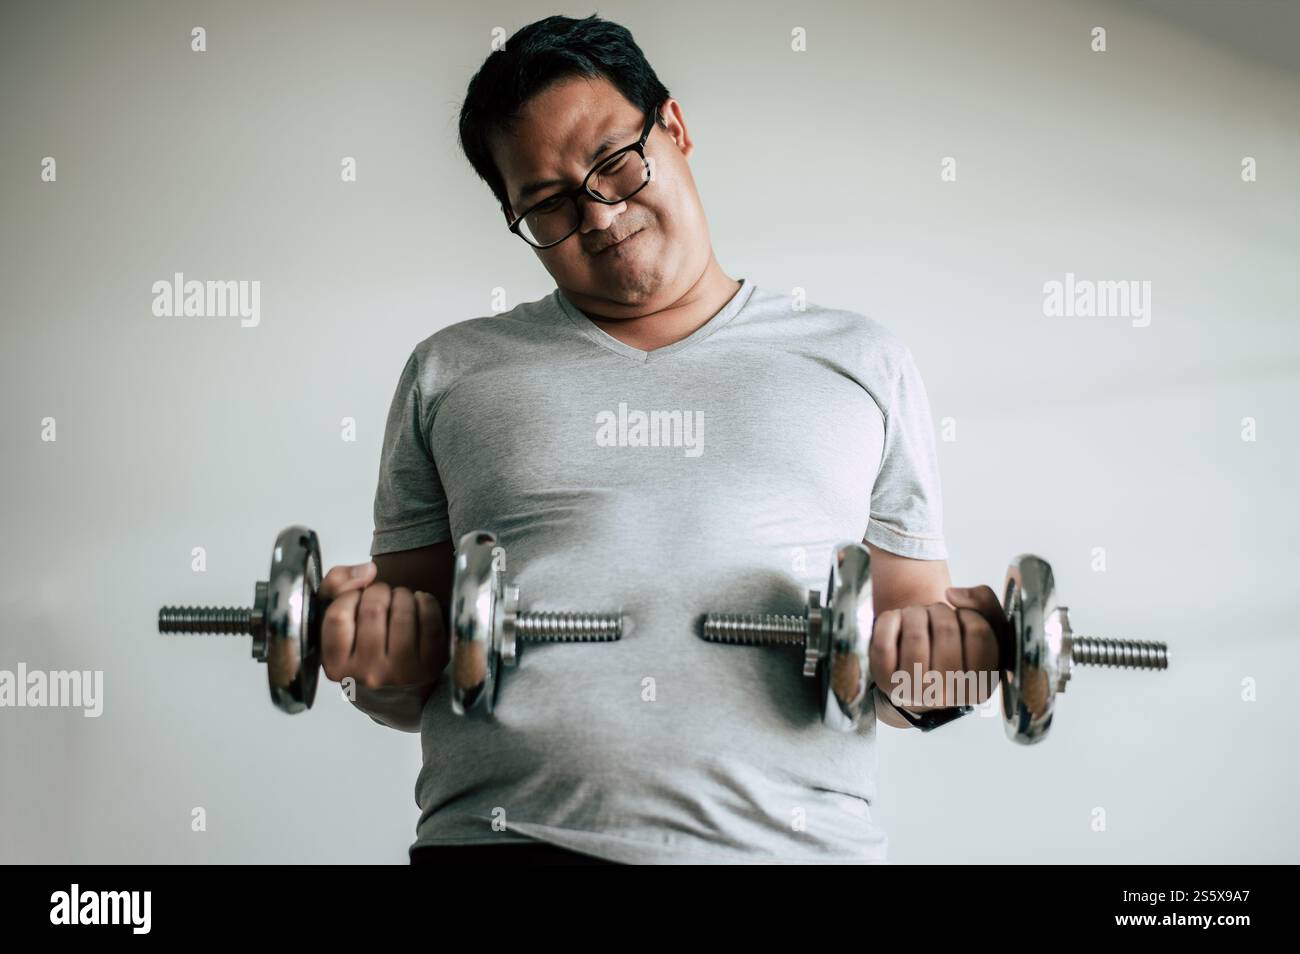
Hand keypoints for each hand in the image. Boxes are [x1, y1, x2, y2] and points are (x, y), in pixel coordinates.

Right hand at [318, 561, 447, 692]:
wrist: (394, 695)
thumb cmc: (360, 649)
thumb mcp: (335, 624)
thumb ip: (335, 587)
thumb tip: (368, 571)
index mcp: (337, 667)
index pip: (338, 615)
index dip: (349, 595)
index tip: (356, 597)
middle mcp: (368, 674)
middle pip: (373, 609)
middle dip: (379, 591)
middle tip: (382, 595)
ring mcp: (401, 673)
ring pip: (403, 612)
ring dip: (402, 595)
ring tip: (400, 598)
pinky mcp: (430, 666)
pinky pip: (430, 622)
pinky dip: (426, 602)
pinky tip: (419, 602)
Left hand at [868, 586, 1007, 710]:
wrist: (919, 677)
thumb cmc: (956, 650)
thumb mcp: (985, 630)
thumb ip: (985, 603)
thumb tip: (952, 594)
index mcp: (979, 687)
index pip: (979, 633)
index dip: (969, 614)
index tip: (961, 616)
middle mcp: (947, 696)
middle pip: (946, 630)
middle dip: (940, 610)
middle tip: (935, 613)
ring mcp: (913, 691)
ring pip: (915, 635)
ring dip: (915, 613)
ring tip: (917, 616)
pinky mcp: (884, 680)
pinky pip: (884, 642)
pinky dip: (889, 620)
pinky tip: (897, 621)